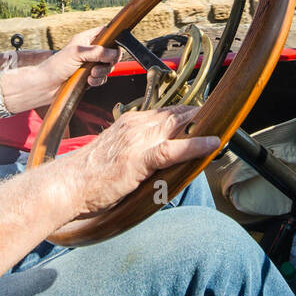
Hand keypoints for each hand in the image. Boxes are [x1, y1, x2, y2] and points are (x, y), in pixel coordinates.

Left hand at [35, 26, 119, 99]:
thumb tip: (114, 53)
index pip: (106, 33)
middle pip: (111, 53)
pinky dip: (97, 81)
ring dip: (101, 73)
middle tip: (97, 65)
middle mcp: (89, 51)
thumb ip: (97, 51)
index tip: (114, 49)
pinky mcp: (90, 77)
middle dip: (108, 61)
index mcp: (86, 39)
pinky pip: (102, 78)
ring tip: (90, 74)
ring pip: (108, 67)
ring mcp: (90, 64)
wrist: (46, 86)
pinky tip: (88, 81)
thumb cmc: (56, 66)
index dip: (113, 39)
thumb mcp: (77, 53)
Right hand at [62, 105, 219, 214]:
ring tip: (226, 127)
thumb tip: (161, 152)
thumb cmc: (91, 174)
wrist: (69, 184)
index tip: (209, 116)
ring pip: (178, 127)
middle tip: (226, 119)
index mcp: (132, 122)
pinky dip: (194, 144)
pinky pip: (172, 149)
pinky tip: (212, 142)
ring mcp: (138, 141)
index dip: (191, 115)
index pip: (168, 112)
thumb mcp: (118, 152)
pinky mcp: (139, 160)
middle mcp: (137, 125)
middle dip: (203, 116)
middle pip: (178, 115)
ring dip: (204, 127)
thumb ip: (139, 147)